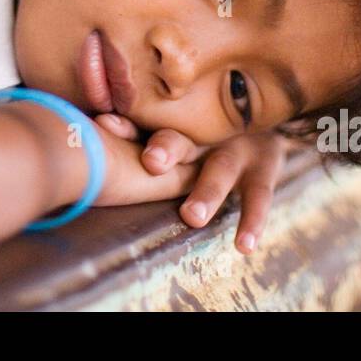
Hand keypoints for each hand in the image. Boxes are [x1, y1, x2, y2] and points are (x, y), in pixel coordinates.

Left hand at [95, 114, 290, 254]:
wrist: (267, 114)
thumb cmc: (206, 124)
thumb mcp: (178, 120)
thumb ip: (138, 131)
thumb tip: (92, 129)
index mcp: (178, 120)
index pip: (149, 121)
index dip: (127, 124)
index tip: (105, 125)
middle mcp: (206, 131)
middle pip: (184, 138)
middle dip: (168, 149)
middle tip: (152, 163)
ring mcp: (238, 147)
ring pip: (221, 169)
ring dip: (207, 192)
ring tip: (192, 216)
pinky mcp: (266, 167)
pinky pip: (260, 197)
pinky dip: (253, 221)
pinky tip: (244, 246)